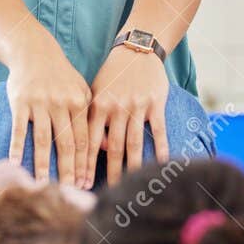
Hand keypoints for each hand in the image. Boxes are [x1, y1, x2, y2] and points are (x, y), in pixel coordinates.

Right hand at [5, 34, 90, 183]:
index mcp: (80, 103)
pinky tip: (15, 162)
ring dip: (42, 163)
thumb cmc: (61, 76)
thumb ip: (93, 116)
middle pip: (66, 143)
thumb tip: (107, 145)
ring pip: (43, 138)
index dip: (85, 164)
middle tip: (68, 191)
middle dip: (68, 169)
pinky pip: (19, 127)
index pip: (84, 140)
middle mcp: (61, 103)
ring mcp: (40, 102)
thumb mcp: (82, 91)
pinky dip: (17, 145)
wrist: (34, 51)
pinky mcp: (20, 101)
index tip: (85, 184)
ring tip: (41, 184)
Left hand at [87, 44, 169, 187]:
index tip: (81, 183)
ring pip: (134, 143)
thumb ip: (94, 118)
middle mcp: (116, 108)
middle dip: (109, 173)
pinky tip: (162, 165)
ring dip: (133, 167)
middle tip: (107, 194)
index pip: (88, 141)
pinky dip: (161, 149)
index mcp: (97, 106)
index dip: (85, 164)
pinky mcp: (155, 103)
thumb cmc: (113, 74)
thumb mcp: (96, 91)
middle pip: (112, 148)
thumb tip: (98, 148)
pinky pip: (158, 131)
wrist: (136, 49)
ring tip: (132, 186)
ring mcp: (136, 106)